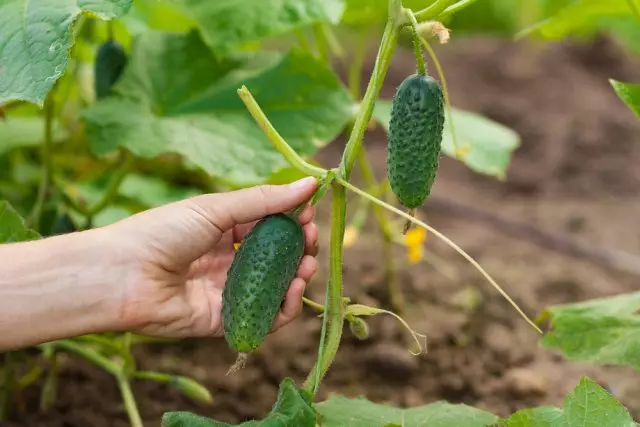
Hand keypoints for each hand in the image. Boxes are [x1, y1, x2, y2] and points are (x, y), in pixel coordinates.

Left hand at [104, 177, 318, 338]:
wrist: (123, 275)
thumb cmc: (163, 232)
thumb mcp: (216, 208)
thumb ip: (263, 201)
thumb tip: (310, 184)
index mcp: (223, 231)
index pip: (269, 226)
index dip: (292, 220)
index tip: (310, 211)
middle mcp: (228, 262)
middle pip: (278, 258)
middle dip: (300, 248)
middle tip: (310, 238)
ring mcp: (228, 292)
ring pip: (276, 288)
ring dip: (299, 276)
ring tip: (306, 264)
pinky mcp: (225, 321)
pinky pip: (264, 317)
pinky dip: (286, 307)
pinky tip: (294, 288)